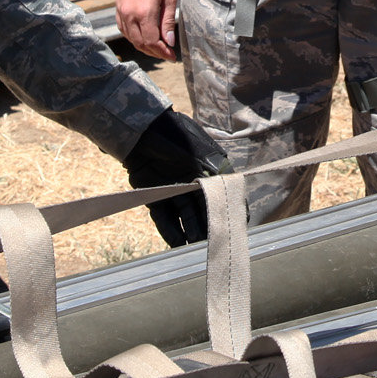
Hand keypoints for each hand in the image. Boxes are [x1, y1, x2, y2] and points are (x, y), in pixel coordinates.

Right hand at [117, 0, 179, 59]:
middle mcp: (129, 14)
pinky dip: (133, 37)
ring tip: (157, 47)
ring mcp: (121, 11)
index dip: (162, 52)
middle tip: (167, 54)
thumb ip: (168, 21)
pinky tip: (143, 36)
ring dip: (144, 46)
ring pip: (131, 38)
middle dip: (155, 52)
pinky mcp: (117, 7)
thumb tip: (169, 42)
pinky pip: (123, 29)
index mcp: (144, 13)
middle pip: (140, 43)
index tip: (172, 56)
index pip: (152, 42)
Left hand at [125, 109, 231, 247]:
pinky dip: (169, 229)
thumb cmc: (177, 138)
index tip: (230, 228)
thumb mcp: (201, 157)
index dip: (227, 213)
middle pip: (202, 211)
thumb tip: (233, 200)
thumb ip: (215, 178)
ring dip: (189, 231)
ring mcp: (174, 191)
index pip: (222, 197)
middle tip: (207, 244)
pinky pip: (164, 216)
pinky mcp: (155, 196)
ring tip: (191, 246)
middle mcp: (194, 184)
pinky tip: (175, 242)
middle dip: (205, 227)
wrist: (143, 131)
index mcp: (209, 172)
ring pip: (184, 216)